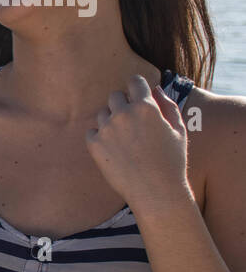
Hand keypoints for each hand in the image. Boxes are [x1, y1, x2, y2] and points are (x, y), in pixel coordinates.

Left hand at [85, 74, 190, 214]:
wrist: (155, 191)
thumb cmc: (172, 161)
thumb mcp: (179, 130)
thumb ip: (168, 105)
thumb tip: (155, 89)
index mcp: (146, 107)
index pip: (134, 81)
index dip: (137, 88)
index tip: (139, 97)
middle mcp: (123, 114)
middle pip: (115, 96)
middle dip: (123, 105)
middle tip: (133, 125)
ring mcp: (106, 128)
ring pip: (103, 114)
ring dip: (111, 121)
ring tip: (126, 141)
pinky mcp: (94, 144)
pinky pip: (92, 131)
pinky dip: (100, 137)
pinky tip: (114, 150)